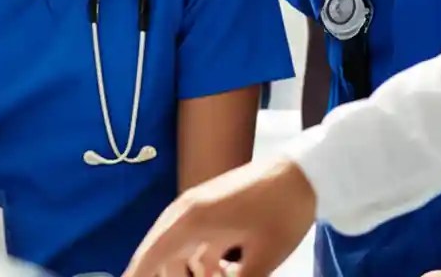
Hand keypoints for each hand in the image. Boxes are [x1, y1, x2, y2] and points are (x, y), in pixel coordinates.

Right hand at [121, 158, 315, 276]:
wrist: (304, 173)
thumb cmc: (283, 213)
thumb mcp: (263, 258)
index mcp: (193, 220)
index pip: (152, 254)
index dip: (136, 274)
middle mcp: (187, 211)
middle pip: (159, 251)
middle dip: (163, 274)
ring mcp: (199, 208)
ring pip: (177, 247)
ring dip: (186, 270)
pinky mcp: (212, 209)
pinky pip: (193, 241)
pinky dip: (200, 262)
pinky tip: (222, 273)